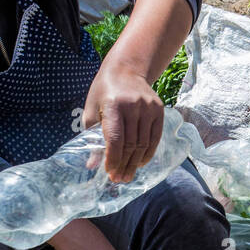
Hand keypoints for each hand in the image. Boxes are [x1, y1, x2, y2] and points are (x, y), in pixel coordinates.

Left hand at [82, 60, 164, 184]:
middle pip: (131, 144)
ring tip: (128, 175)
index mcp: (114, 105)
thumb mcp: (91, 111)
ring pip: (143, 143)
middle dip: (124, 165)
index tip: (109, 172)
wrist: (126, 70)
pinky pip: (155, 137)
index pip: (116, 139)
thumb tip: (93, 166)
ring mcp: (148, 107)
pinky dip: (148, 153)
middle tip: (118, 179)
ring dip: (135, 163)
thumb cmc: (103, 92)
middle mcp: (133, 105)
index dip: (113, 159)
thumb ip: (91, 138)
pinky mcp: (158, 109)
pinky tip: (139, 163)